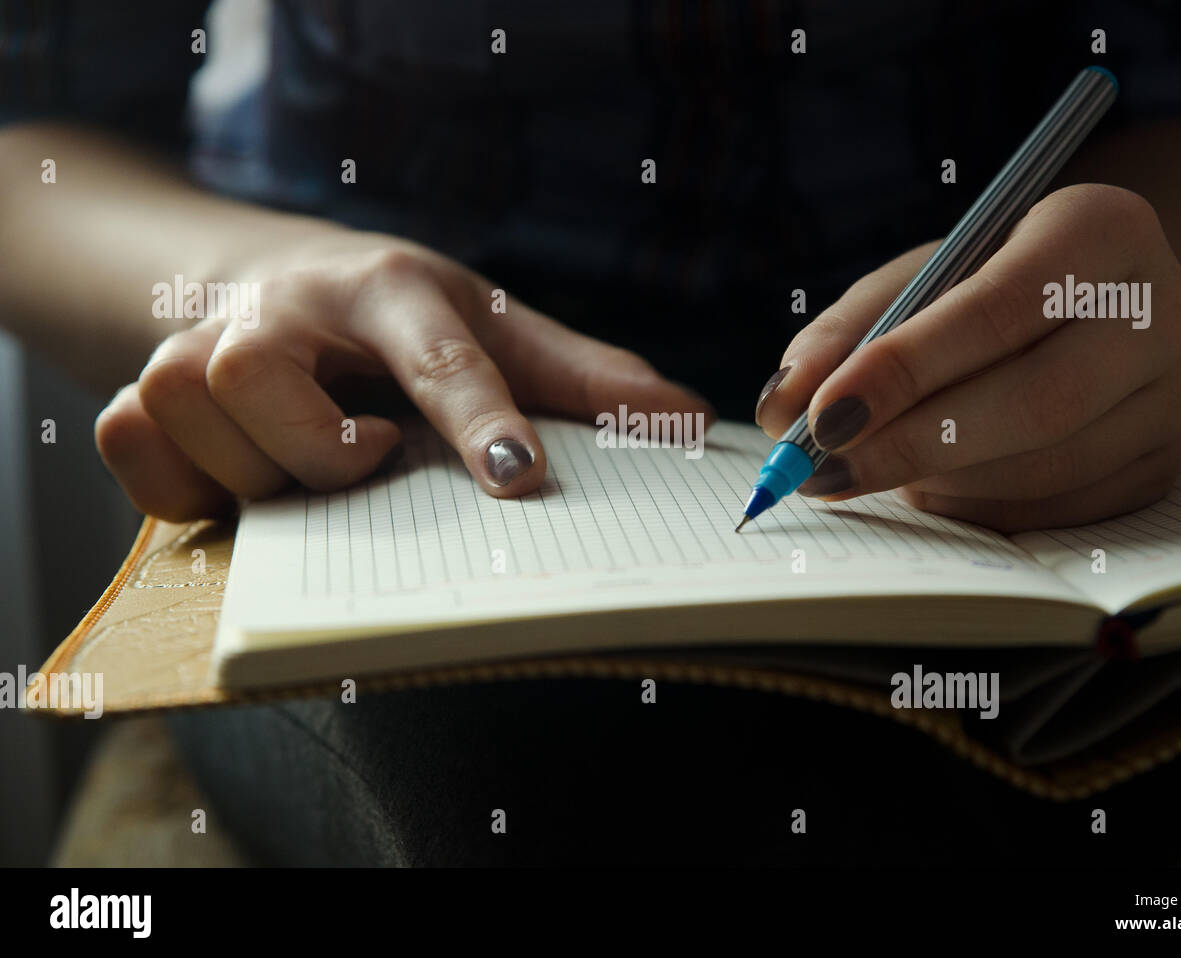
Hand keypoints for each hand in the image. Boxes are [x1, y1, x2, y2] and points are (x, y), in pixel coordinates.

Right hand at [96, 230, 710, 520]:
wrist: (275, 280)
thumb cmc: (399, 317)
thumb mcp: (494, 327)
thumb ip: (584, 378)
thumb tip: (686, 421)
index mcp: (387, 288)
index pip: (436, 353)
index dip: (478, 419)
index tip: (520, 482)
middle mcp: (282, 309)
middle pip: (258, 382)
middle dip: (317, 449)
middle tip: (366, 455)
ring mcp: (198, 347)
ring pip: (191, 417)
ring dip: (259, 469)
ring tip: (309, 461)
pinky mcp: (143, 392)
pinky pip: (135, 451)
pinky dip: (185, 485)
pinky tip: (244, 475)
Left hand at [754, 184, 1180, 532]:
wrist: (1093, 303)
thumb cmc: (987, 285)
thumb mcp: (920, 278)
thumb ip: (846, 334)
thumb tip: (782, 410)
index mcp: (1102, 229)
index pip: (1000, 308)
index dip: (906, 368)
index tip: (822, 415)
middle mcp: (1163, 309)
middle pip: (1039, 400)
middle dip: (913, 444)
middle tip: (821, 470)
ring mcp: (1174, 395)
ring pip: (1048, 467)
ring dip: (941, 482)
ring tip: (872, 470)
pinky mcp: (1164, 464)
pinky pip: (1062, 511)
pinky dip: (978, 509)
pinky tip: (934, 487)